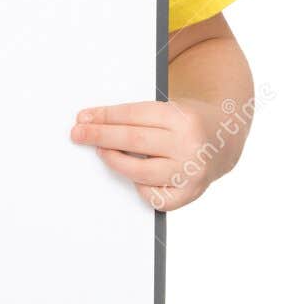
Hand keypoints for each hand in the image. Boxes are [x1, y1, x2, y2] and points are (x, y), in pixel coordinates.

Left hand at [69, 98, 226, 210]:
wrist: (225, 139)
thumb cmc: (190, 122)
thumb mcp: (172, 106)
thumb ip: (139, 115)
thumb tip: (95, 122)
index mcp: (184, 117)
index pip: (134, 115)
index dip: (105, 117)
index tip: (84, 118)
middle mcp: (189, 145)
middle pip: (133, 141)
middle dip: (101, 136)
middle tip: (78, 134)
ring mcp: (190, 172)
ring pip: (139, 172)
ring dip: (114, 161)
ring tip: (103, 152)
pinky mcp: (189, 193)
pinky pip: (154, 197)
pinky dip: (140, 187)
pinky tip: (134, 176)